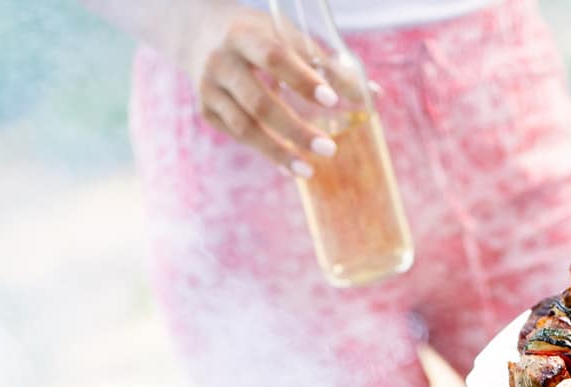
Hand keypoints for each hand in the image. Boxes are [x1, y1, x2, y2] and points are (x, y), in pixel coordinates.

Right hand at [182, 4, 344, 177]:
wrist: (199, 32)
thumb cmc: (257, 34)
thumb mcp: (285, 36)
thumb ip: (325, 64)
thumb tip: (371, 97)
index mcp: (244, 35)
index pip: (275, 57)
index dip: (302, 79)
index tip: (332, 101)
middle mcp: (221, 62)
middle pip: (259, 102)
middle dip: (295, 129)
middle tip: (329, 149)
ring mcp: (209, 88)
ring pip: (245, 127)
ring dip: (278, 151)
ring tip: (309, 170)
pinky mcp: (206, 110)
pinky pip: (238, 137)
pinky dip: (266, 153)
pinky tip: (289, 166)